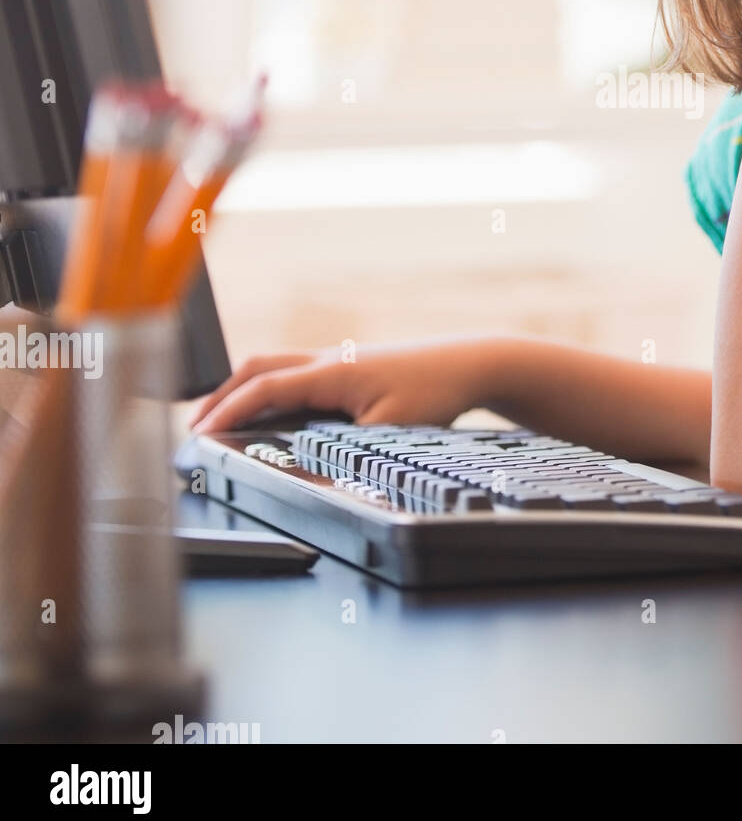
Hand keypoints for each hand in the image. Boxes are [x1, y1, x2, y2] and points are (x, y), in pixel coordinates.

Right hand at [185, 334, 504, 434]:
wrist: (469, 363)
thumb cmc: (434, 392)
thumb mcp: (389, 429)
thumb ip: (346, 446)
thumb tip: (308, 461)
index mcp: (331, 371)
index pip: (263, 388)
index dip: (226, 412)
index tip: (199, 435)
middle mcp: (328, 359)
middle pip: (258, 367)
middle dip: (221, 396)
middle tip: (194, 428)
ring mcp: (339, 359)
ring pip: (275, 365)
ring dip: (242, 388)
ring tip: (219, 418)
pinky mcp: (350, 365)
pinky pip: (295, 371)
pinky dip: (268, 386)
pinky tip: (268, 408)